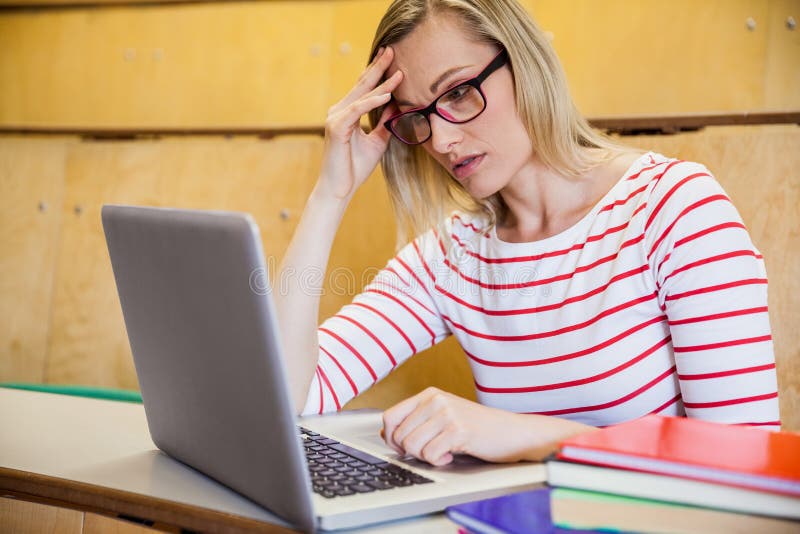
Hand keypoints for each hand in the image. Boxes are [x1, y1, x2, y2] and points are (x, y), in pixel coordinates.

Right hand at [317, 46, 403, 200]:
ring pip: (362, 95)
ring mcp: (336, 118)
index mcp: (347, 113)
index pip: (365, 89)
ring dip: (381, 82)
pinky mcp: (337, 127)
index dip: (378, 73)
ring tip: (397, 70)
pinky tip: (388, 94)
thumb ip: (385, 123)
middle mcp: (339, 111)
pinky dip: (373, 101)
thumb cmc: (355, 168)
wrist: (339, 189)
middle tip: (392, 50)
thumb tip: (398, 107)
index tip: (393, 59)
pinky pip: (358, 110)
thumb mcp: (377, 141)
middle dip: (378, 67)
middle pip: (362, 85)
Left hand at [380, 387, 594, 465]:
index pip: (389, 417)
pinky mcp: (458, 430)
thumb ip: (416, 421)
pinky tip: (453, 454)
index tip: (403, 448)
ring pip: (413, 446)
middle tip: (431, 451)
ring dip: (426, 457)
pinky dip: (440, 461)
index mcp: (429, 394)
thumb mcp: (442, 417)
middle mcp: (435, 400)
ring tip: (444, 451)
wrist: (511, 432)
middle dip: (411, 452)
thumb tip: (385, 434)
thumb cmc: (476, 428)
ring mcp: (447, 413)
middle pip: (399, 435)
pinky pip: (431, 455)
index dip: (390, 438)